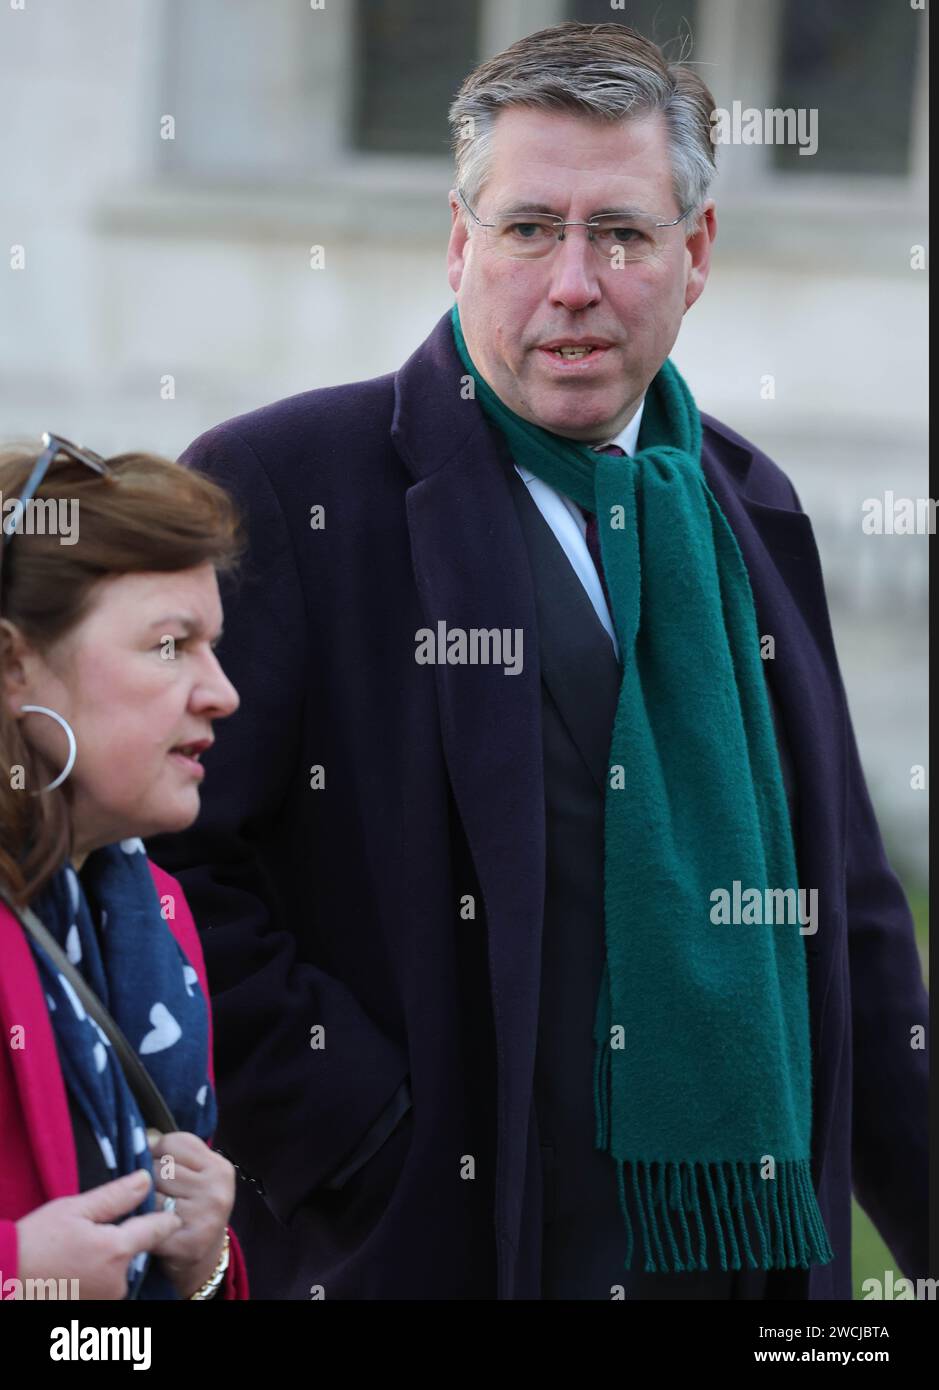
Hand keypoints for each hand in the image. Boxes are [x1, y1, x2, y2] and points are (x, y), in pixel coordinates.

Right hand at [15, 1170, 181, 1299]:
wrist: (6, 1278)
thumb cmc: (36, 1241)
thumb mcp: (74, 1209)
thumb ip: (115, 1196)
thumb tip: (146, 1180)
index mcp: (117, 1250)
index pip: (160, 1229)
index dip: (164, 1215)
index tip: (166, 1208)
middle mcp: (119, 1280)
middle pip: (138, 1249)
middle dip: (126, 1237)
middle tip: (98, 1230)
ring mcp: (108, 1299)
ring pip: (123, 1268)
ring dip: (111, 1258)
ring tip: (81, 1250)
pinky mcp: (97, 1309)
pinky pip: (109, 1284)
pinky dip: (100, 1274)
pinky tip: (79, 1266)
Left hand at [147, 1130, 234, 1297]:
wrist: (202, 1256)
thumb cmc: (192, 1205)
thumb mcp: (195, 1173)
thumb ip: (173, 1152)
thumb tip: (141, 1137)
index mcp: (220, 1167)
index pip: (172, 1142)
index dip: (155, 1152)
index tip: (158, 1166)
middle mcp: (216, 1190)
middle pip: (158, 1168)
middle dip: (147, 1178)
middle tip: (155, 1193)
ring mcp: (204, 1216)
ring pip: (149, 1193)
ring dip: (141, 1201)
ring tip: (152, 1209)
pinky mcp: (187, 1241)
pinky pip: (147, 1221)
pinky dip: (141, 1223)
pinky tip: (148, 1226)